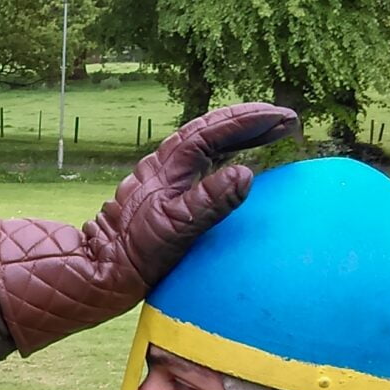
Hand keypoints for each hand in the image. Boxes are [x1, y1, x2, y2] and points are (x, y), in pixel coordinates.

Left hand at [95, 102, 301, 289]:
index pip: (214, 131)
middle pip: (211, 129)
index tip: (284, 119)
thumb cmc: (136, 252)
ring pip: (204, 142)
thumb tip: (247, 173)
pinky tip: (237, 159)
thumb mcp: (176, 227)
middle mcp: (165, 163)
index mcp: (169, 165)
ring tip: (271, 132)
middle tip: (286, 121)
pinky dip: (223, 152)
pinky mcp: (164, 191)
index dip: (251, 121)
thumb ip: (211, 200)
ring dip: (238, 134)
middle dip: (250, 121)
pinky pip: (199, 160)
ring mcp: (164, 176)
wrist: (102, 270)